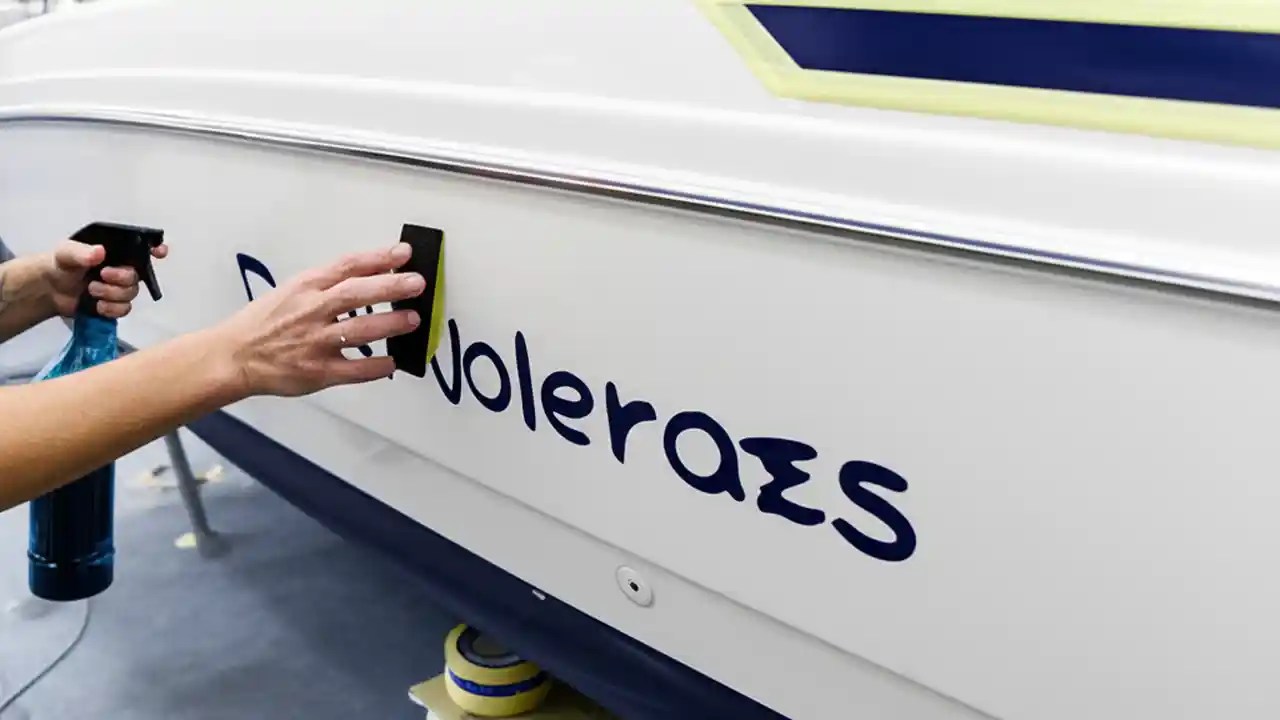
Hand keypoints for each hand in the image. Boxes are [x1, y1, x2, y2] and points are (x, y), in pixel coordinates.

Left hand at [47, 240, 169, 318]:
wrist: (49, 289)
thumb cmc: (60, 264)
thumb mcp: (66, 252)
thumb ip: (81, 252)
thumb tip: (99, 252)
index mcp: (116, 252)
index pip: (143, 248)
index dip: (156, 250)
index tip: (158, 252)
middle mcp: (123, 268)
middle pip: (139, 275)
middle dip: (121, 278)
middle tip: (102, 275)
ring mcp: (120, 288)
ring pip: (132, 294)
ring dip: (112, 294)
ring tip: (91, 290)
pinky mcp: (115, 305)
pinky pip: (125, 309)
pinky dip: (111, 308)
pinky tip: (97, 305)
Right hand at [215, 242, 424, 397]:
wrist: (234, 355)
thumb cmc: (265, 322)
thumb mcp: (293, 290)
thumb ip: (329, 284)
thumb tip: (375, 273)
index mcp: (306, 287)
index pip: (347, 266)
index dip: (378, 257)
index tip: (403, 253)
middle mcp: (312, 311)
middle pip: (356, 294)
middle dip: (390, 287)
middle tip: (417, 283)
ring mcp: (315, 342)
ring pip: (360, 330)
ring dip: (390, 324)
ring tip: (412, 320)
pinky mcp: (317, 371)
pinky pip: (354, 370)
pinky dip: (376, 367)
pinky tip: (393, 362)